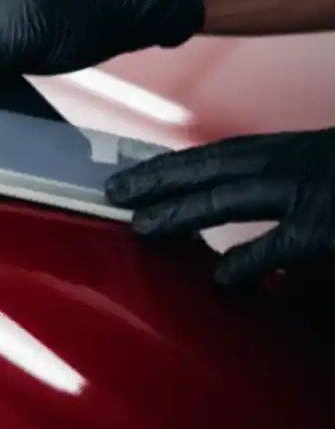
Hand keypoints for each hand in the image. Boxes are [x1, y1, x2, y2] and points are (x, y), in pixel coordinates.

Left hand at [106, 129, 334, 287]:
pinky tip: (222, 280)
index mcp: (295, 148)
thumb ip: (294, 178)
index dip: (174, 164)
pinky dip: (247, 260)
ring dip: (179, 211)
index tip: (134, 173)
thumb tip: (257, 196)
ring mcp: (310, 190)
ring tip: (141, 228)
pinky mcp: (329, 225)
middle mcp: (296, 161)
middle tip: (114, 191)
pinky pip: (279, 243)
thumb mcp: (330, 164)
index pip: (222, 154)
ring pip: (228, 199)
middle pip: (213, 167)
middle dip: (159, 178)